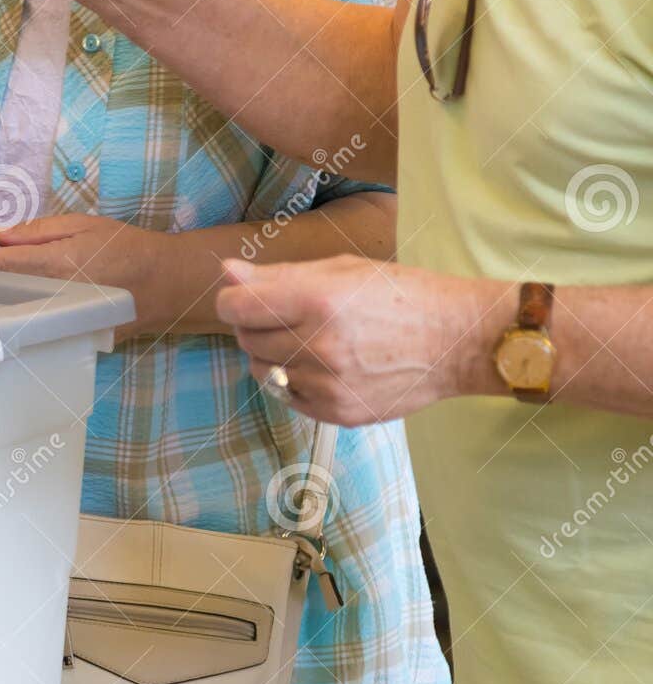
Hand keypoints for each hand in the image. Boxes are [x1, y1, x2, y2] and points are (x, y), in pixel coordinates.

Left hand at [0, 215, 177, 330]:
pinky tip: (2, 307)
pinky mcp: (69, 333)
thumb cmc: (127, 249)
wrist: (165, 285)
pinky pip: (34, 323)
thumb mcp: (82, 226)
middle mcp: (54, 295)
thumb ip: (36, 233)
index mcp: (55, 264)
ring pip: (13, 311)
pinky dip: (15, 314)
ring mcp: (60, 318)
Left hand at [216, 256, 487, 425]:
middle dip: (256, 326)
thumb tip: (226, 273)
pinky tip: (325, 365)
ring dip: (272, 356)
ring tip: (308, 341)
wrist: (456, 341)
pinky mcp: (336, 413)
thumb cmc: (399, 295)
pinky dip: (295, 381)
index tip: (244, 298)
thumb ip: (277, 275)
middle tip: (288, 317)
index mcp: (318, 301)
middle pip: (247, 340)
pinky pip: (287, 397)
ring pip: (262, 371)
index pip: (236, 307)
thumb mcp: (342, 270)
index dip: (233, 300)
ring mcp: (327, 384)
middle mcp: (319, 345)